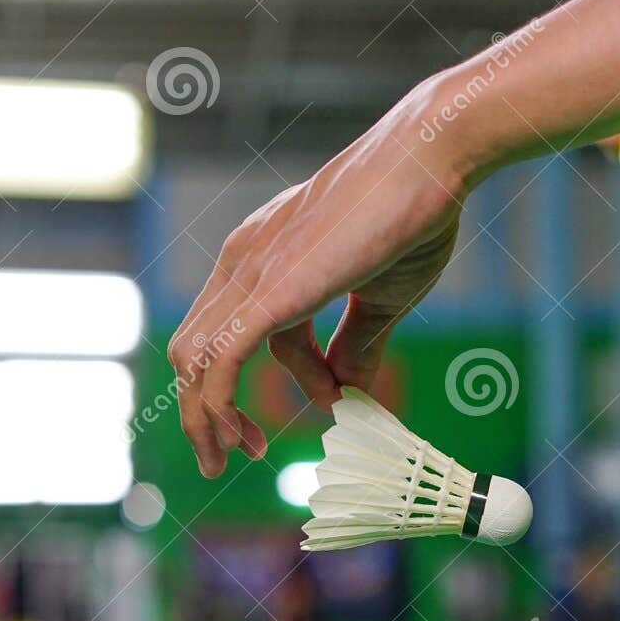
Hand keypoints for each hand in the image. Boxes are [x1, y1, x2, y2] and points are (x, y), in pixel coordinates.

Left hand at [169, 79, 471, 477]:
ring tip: (231, 457)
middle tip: (235, 454)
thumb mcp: (379, 298)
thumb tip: (346, 398)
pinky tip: (242, 437)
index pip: (254, 327)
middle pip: (195, 349)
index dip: (296, 374)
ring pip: (193, 360)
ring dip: (204, 419)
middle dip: (207, 410)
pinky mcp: (265, 293)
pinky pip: (218, 362)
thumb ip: (355, 346)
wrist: (426, 163)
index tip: (336, 398)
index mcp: (263, 256)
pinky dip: (219, 407)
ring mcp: (248, 274)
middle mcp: (242, 262)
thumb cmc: (412, 217)